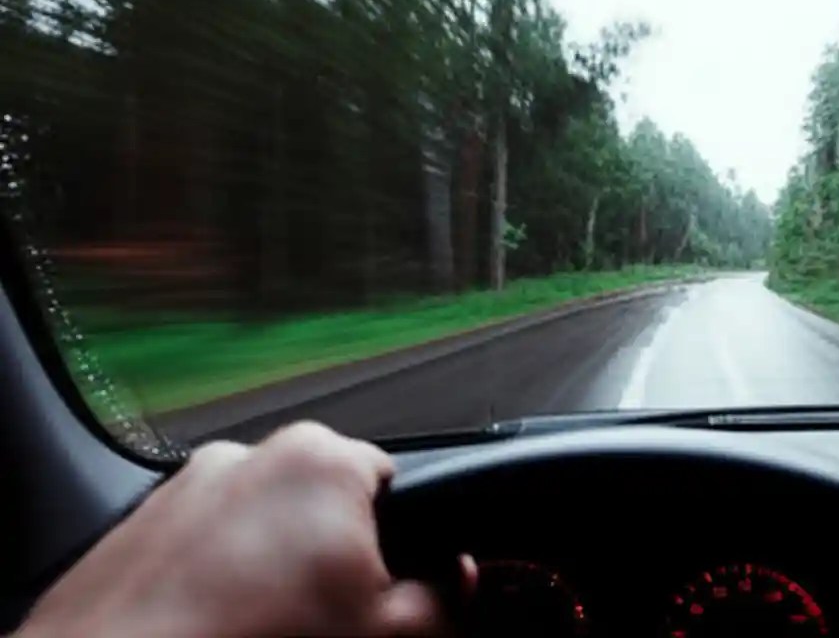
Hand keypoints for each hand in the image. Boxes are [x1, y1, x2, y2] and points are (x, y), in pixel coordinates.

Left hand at [17, 421, 474, 637]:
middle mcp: (259, 452)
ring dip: (273, 563)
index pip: (398, 485)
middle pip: (327, 501)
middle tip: (322, 617)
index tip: (382, 591)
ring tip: (259, 624)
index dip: (400, 545)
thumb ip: (445, 603)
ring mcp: (192, 481)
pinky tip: (216, 622)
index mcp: (327, 462)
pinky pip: (206, 538)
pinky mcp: (142, 517)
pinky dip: (217, 573)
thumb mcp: (383, 635)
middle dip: (332, 554)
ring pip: (264, 521)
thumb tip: (462, 587)